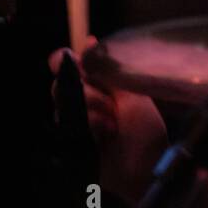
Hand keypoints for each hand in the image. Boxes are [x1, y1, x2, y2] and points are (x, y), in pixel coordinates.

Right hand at [48, 36, 168, 203]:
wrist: (146, 167)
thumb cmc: (145, 132)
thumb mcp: (132, 95)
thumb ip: (110, 71)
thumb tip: (89, 40)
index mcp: (98, 88)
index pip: (69, 66)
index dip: (65, 60)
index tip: (68, 59)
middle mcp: (82, 103)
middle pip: (61, 83)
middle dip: (88, 91)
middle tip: (111, 105)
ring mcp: (73, 124)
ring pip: (64, 102)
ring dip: (93, 111)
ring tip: (113, 125)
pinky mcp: (67, 143)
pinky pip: (66, 125)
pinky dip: (89, 126)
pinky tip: (105, 136)